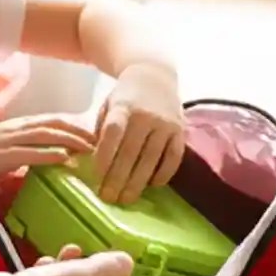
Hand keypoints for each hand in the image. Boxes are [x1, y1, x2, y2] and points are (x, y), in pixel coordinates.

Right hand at [0, 115, 94, 195]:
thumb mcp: (3, 158)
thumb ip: (24, 157)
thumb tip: (45, 166)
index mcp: (14, 127)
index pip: (49, 120)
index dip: (71, 124)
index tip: (91, 133)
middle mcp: (12, 129)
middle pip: (52, 124)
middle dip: (77, 130)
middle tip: (98, 139)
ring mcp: (6, 141)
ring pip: (45, 135)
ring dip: (70, 140)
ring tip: (89, 148)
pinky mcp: (1, 157)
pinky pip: (30, 153)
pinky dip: (50, 154)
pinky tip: (65, 158)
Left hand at [94, 63, 185, 203]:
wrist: (154, 76)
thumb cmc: (125, 97)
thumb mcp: (107, 106)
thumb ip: (102, 130)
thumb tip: (95, 162)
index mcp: (123, 107)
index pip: (113, 133)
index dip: (105, 156)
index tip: (97, 178)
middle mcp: (145, 115)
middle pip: (131, 152)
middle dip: (118, 178)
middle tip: (108, 198)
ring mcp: (165, 123)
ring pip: (151, 159)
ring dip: (138, 182)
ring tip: (126, 199)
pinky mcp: (180, 131)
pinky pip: (173, 158)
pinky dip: (163, 174)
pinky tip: (152, 186)